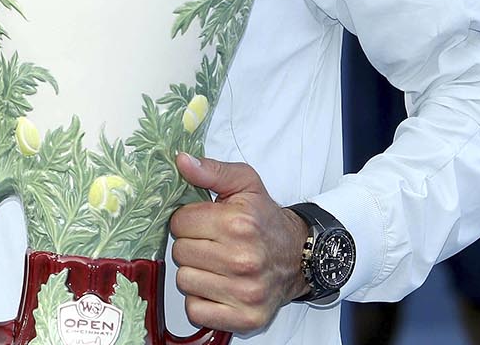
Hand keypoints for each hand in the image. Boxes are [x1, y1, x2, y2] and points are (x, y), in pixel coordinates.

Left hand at [168, 153, 310, 332]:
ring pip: (184, 281)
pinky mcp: (245, 318)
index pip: (179, 223)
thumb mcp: (245, 184)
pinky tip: (218, 286)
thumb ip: (211, 170)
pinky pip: (196, 310)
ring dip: (195, 273)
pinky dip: (202, 300)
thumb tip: (181, 161)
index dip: (188, 220)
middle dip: (191, 246)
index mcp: (239, 224)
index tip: (205, 223)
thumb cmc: (267, 221)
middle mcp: (243, 260)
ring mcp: (245, 293)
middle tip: (212, 244)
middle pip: (179, 253)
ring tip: (216, 265)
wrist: (300, 257)